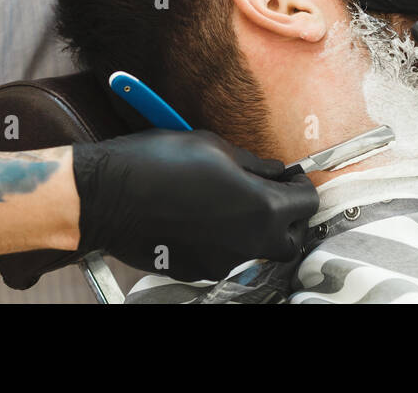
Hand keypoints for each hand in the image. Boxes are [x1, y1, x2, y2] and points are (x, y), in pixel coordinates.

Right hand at [71, 130, 318, 282]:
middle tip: (272, 194)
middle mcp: (249, 242)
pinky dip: (225, 240)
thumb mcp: (215, 147)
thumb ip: (254, 164)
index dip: (301, 186)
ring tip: (232, 204)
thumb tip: (275, 171)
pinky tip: (204, 219)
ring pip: (257, 250)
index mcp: (262, 208)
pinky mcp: (199, 270)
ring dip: (255, 229)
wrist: (110, 195)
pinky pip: (226, 256)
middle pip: (290, 239)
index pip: (307, 204)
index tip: (290, 176)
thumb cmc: (163, 162)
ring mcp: (224, 261)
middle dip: (288, 218)